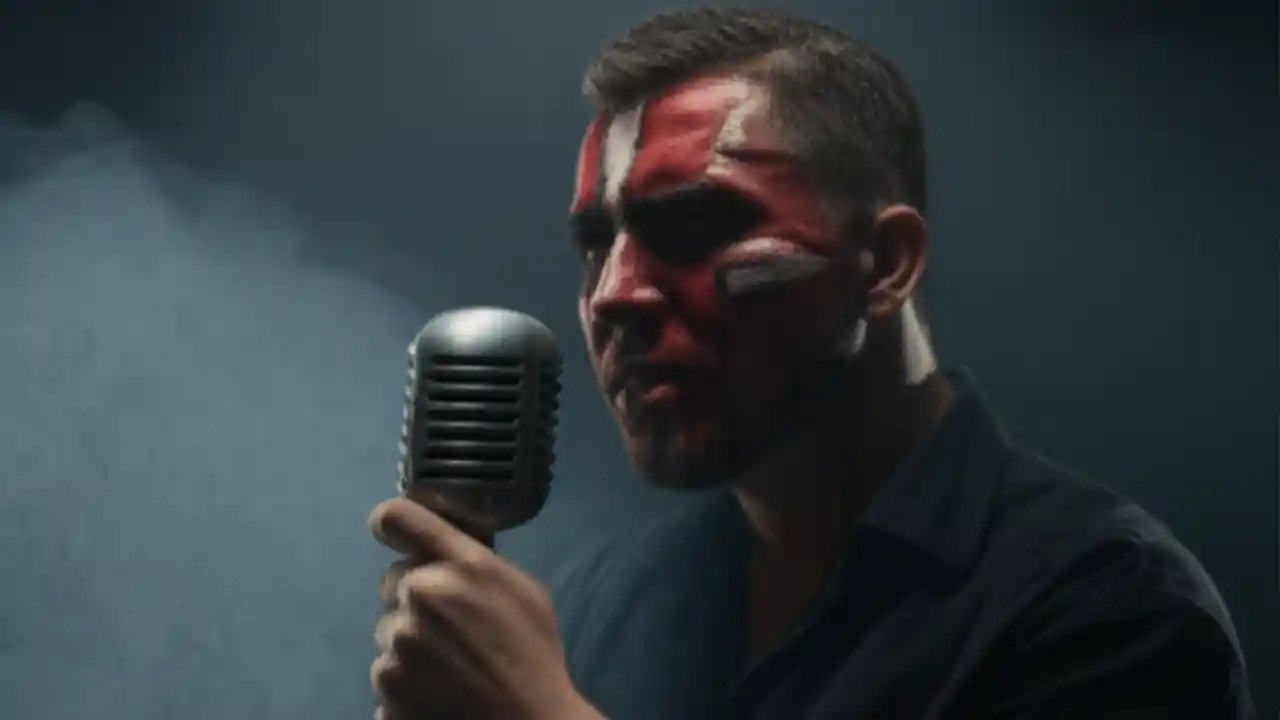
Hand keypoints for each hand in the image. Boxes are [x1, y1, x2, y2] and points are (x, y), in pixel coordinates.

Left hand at [368, 497, 600, 719]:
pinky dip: (406, 683)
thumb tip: (445, 548)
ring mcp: (397, 648)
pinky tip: (438, 692)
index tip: (393, 534)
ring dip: (410, 644)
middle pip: (392, 582)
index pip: (395, 517)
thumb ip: (477, 562)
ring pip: (389, 631)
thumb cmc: (534, 656)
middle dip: (414, 598)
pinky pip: (387, 673)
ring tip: (449, 668)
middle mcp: (421, 597)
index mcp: (461, 566)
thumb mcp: (525, 591)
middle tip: (449, 627)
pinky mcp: (384, 691)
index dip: (390, 524)